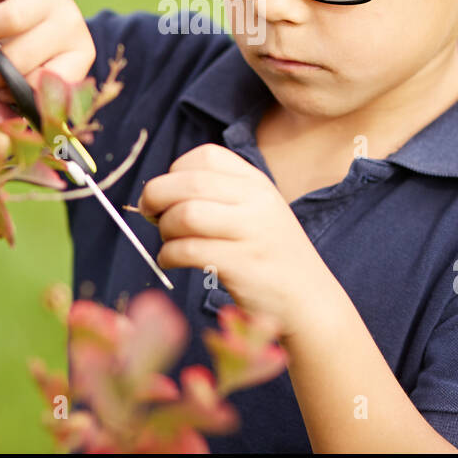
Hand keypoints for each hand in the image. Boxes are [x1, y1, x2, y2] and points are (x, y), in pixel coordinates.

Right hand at [0, 0, 95, 101]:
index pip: (54, 84)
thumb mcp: (17, 79)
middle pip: (23, 56)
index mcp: (79, 52)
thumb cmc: (15, 50)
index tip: (2, 95)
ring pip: (12, 18)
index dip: (22, 94)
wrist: (2, 4)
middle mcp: (68, 17)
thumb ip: (5, 107)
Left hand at [137, 143, 334, 339]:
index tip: (167, 194)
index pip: (206, 156)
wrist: (309, 301)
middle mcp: (256, 200)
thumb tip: (159, 192)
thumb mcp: (256, 212)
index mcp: (257, 183)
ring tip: (168, 242)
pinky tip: (171, 262)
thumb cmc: (270, 257)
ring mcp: (251, 231)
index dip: (175, 172)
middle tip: (149, 215)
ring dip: (164, 229)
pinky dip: (168, 255)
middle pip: (187, 182)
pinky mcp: (242, 264)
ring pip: (185, 215)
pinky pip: (188, 250)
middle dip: (155, 197)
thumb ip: (219, 196)